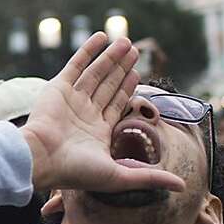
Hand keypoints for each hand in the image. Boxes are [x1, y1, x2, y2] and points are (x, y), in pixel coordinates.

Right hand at [20, 33, 186, 196]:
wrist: (42, 159)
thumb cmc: (76, 171)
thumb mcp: (120, 177)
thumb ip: (150, 177)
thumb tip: (182, 186)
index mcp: (97, 132)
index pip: (116, 104)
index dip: (127, 89)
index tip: (137, 74)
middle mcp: (84, 114)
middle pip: (108, 85)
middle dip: (122, 68)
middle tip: (136, 51)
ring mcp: (71, 100)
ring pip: (95, 73)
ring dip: (110, 57)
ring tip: (126, 41)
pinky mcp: (58, 88)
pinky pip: (76, 65)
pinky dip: (87, 51)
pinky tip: (101, 37)